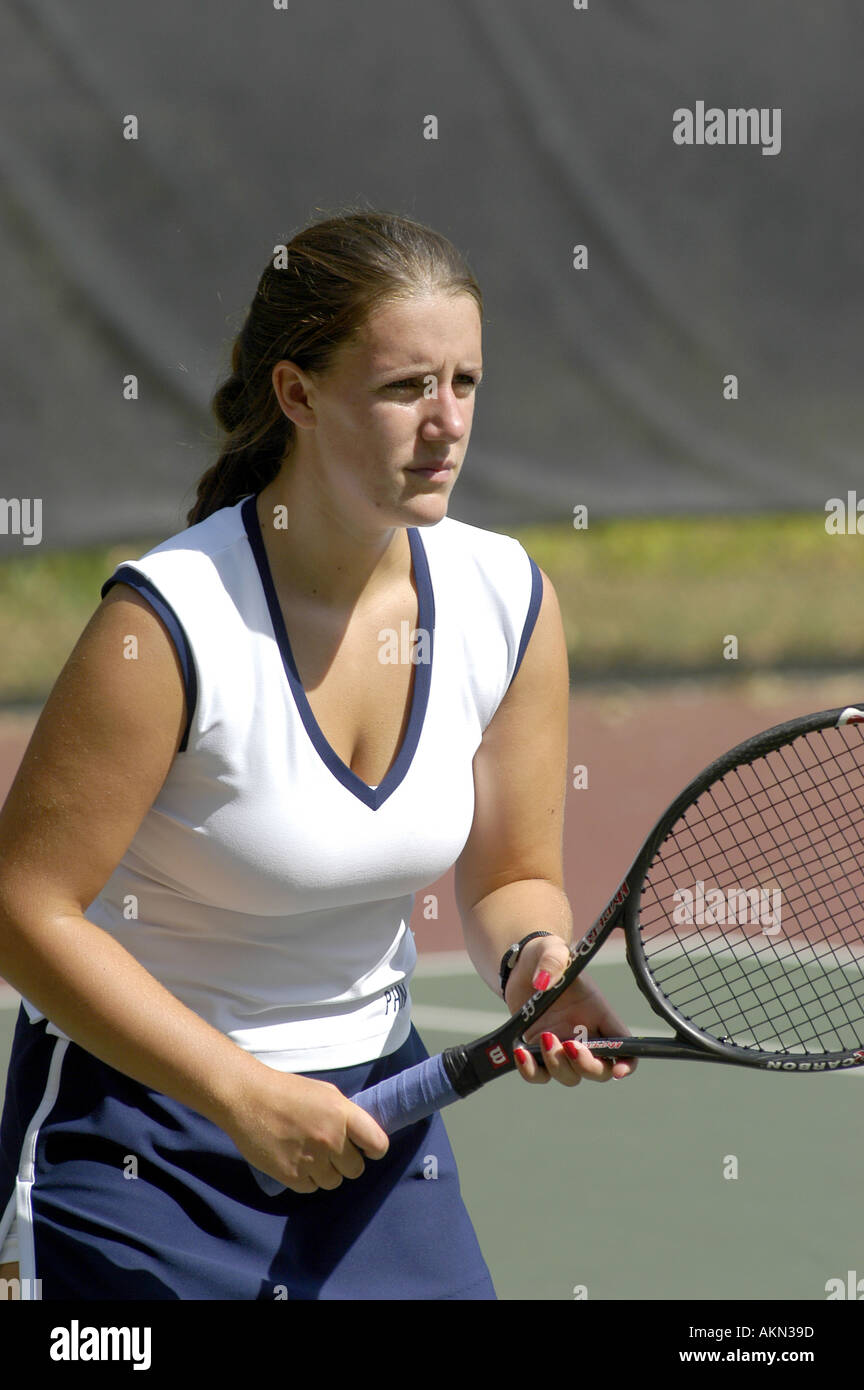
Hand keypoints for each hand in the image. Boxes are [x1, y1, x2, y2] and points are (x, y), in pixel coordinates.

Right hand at [222, 1063, 389, 1194]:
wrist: (247, 1098)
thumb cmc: (286, 1091)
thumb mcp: (324, 1093)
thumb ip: (345, 1115)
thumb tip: (360, 1135)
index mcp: (342, 1114)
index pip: (377, 1144)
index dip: (375, 1149)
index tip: (368, 1150)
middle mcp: (330, 1138)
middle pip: (356, 1169)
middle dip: (346, 1162)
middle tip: (331, 1151)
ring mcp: (311, 1159)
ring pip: (333, 1182)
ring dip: (326, 1172)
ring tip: (310, 1154)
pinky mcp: (290, 1175)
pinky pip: (311, 1188)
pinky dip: (306, 1178)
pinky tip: (295, 1161)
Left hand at [503, 935, 636, 1086]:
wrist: (520, 967)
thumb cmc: (545, 956)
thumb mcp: (551, 949)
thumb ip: (553, 958)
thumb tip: (543, 981)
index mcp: (599, 1014)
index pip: (624, 1045)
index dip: (627, 1062)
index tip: (617, 1069)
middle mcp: (584, 1036)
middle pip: (598, 1070)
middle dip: (587, 1066)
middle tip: (569, 1046)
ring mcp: (561, 1047)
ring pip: (569, 1076)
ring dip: (558, 1065)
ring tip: (544, 1037)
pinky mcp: (537, 1052)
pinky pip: (538, 1075)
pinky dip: (530, 1071)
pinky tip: (520, 1052)